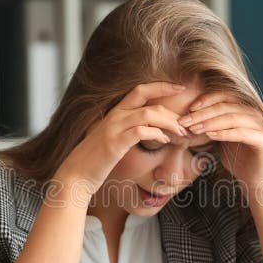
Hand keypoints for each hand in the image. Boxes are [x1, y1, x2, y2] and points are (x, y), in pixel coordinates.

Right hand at [55, 82, 188, 194]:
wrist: (75, 176)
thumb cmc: (95, 162)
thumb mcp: (111, 141)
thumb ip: (126, 132)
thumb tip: (146, 132)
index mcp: (114, 113)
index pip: (140, 90)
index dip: (162, 86)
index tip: (180, 89)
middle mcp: (114, 116)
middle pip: (148, 100)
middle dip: (172, 109)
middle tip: (187, 123)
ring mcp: (114, 128)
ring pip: (149, 114)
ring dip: (169, 122)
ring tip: (181, 133)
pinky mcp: (115, 143)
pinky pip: (142, 132)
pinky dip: (157, 134)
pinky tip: (165, 141)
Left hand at [178, 91, 262, 189]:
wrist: (255, 180)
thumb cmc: (236, 160)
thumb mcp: (219, 140)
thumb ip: (208, 128)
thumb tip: (186, 119)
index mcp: (244, 110)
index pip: (224, 97)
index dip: (206, 100)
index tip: (188, 109)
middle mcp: (254, 114)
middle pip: (225, 107)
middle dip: (203, 113)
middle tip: (184, 121)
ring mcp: (260, 125)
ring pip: (232, 118)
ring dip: (210, 123)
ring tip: (194, 129)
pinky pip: (241, 133)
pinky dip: (224, 133)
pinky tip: (210, 136)